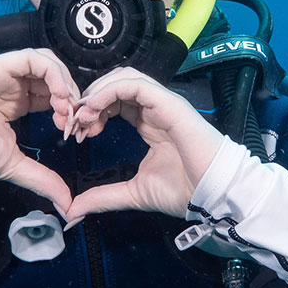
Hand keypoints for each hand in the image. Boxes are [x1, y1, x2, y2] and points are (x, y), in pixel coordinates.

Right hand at [0, 48, 78, 213]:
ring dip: (65, 84)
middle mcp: (12, 84)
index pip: (54, 94)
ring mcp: (5, 73)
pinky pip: (33, 58)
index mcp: (16, 101)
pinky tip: (57, 98)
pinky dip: (53, 74)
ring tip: (66, 110)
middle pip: (56, 76)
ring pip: (48, 63)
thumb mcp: (11, 166)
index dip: (71, 109)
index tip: (75, 132)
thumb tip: (66, 202)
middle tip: (75, 122)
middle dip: (73, 98)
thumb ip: (40, 179)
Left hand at [63, 66, 226, 222]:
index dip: (91, 111)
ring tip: (84, 115)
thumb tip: (74, 210)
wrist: (214, 194)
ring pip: (123, 77)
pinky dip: (109, 91)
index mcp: (149, 123)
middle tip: (76, 123)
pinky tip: (95, 108)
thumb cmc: (187, 191)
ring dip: (97, 93)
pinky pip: (134, 84)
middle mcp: (155, 108)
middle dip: (89, 100)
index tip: (78, 133)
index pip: (114, 101)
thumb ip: (103, 197)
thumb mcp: (133, 193)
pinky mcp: (169, 103)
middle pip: (114, 84)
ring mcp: (163, 103)